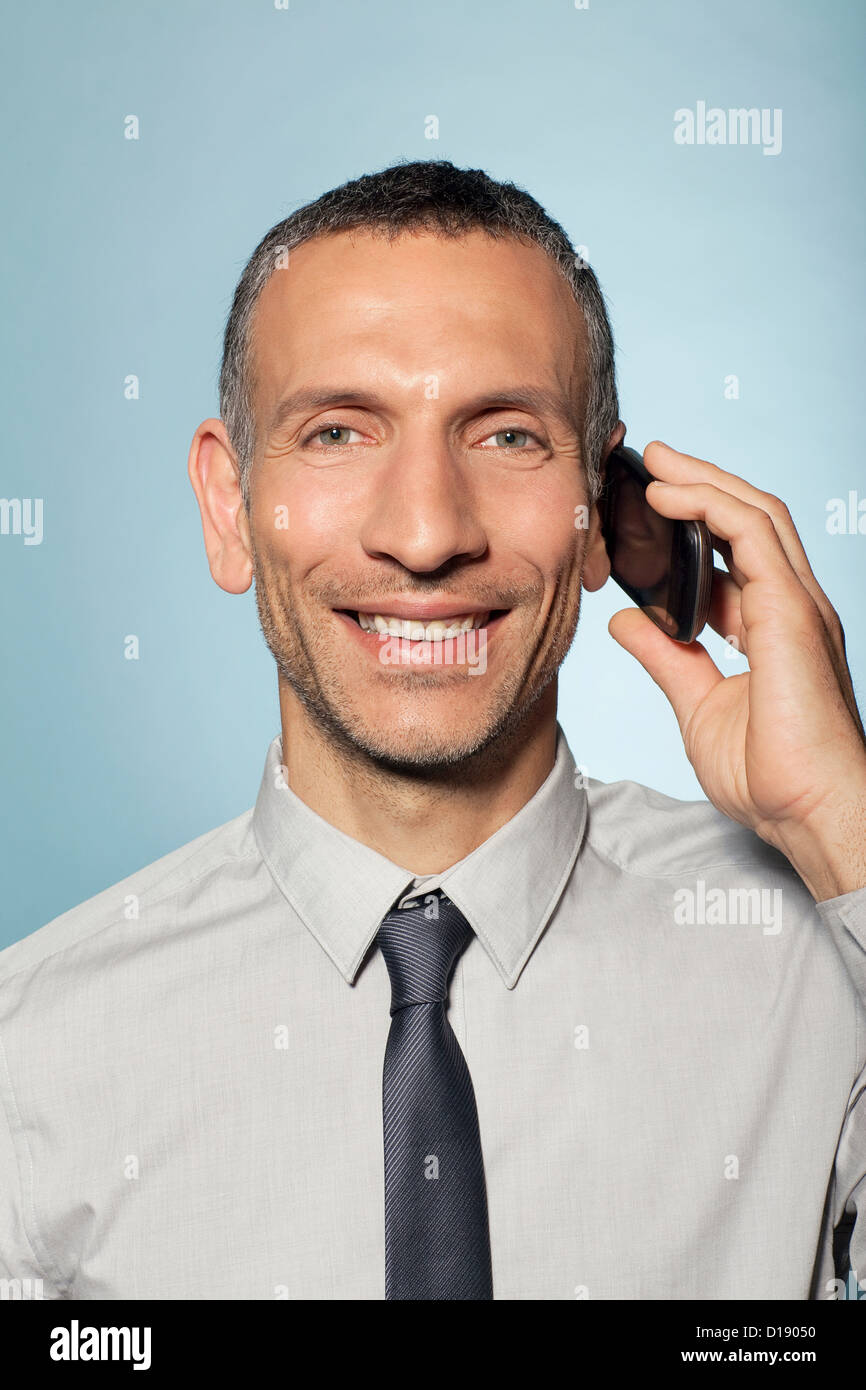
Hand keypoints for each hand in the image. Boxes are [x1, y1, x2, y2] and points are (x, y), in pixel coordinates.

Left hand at [607, 441, 865, 900]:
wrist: (808, 814)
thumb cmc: (771, 777)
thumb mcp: (698, 705)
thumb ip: (668, 657)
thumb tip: (629, 620)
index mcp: (774, 627)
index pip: (738, 551)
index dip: (697, 519)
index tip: (650, 502)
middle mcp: (792, 607)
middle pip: (751, 518)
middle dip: (701, 482)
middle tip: (650, 459)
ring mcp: (799, 606)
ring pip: (755, 513)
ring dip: (702, 480)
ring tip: (654, 462)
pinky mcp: (793, 612)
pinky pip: (752, 535)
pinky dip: (709, 506)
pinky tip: (666, 496)